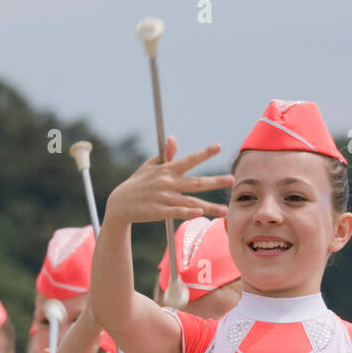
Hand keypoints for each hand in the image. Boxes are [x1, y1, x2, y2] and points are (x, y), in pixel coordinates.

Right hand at [103, 137, 232, 227]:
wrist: (119, 204)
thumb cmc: (137, 184)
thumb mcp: (149, 167)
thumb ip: (165, 156)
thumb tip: (173, 139)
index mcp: (166, 170)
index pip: (189, 160)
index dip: (204, 153)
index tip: (219, 147)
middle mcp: (167, 183)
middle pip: (196, 182)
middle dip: (215, 181)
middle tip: (232, 179)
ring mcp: (164, 198)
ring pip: (191, 202)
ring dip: (209, 207)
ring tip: (224, 210)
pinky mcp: (159, 212)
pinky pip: (177, 212)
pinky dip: (188, 213)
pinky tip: (200, 214)